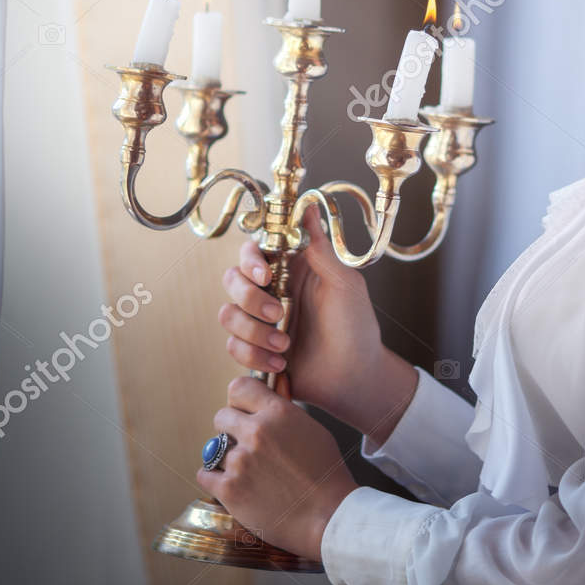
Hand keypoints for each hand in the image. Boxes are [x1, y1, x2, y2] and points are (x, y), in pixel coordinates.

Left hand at [197, 375, 358, 559]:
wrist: (329, 518)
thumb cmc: (326, 474)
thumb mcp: (312, 430)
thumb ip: (285, 408)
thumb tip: (276, 381)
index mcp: (278, 413)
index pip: (238, 387)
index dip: (239, 401)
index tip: (243, 413)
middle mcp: (256, 432)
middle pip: (221, 417)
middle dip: (231, 431)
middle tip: (246, 448)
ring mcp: (241, 461)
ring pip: (214, 449)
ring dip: (225, 459)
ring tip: (248, 473)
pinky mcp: (229, 489)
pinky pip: (205, 474)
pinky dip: (215, 480)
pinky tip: (235, 486)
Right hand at [218, 204, 390, 426]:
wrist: (355, 378)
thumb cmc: (356, 327)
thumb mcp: (344, 283)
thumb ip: (321, 248)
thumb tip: (309, 207)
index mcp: (291, 269)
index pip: (253, 251)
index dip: (249, 260)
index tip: (264, 275)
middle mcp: (271, 291)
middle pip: (232, 280)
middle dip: (250, 299)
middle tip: (278, 314)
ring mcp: (261, 321)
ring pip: (228, 315)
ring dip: (253, 332)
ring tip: (285, 346)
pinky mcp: (255, 349)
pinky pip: (233, 346)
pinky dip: (254, 355)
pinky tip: (280, 362)